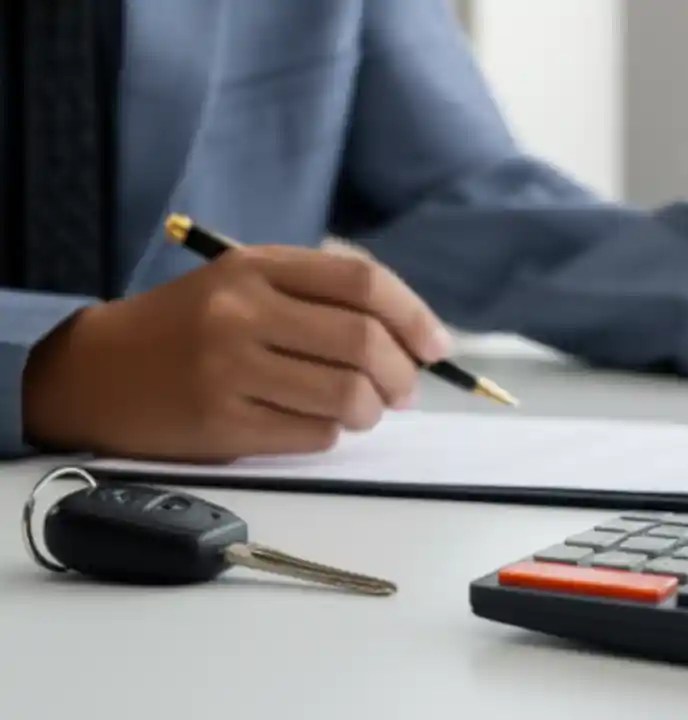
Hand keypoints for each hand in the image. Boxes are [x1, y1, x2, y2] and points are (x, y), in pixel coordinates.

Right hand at [22, 245, 450, 460]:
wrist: (94, 370)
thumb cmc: (189, 326)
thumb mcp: (246, 284)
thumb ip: (321, 297)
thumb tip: (414, 340)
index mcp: (256, 266)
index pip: (363, 282)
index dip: (414, 316)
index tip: (436, 346)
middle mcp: (243, 311)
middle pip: (364, 342)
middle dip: (403, 373)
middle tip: (405, 389)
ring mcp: (229, 368)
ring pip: (347, 395)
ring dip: (372, 410)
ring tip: (364, 410)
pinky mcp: (221, 422)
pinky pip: (314, 434)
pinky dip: (334, 433)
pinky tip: (318, 423)